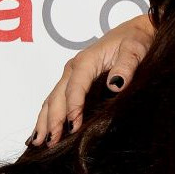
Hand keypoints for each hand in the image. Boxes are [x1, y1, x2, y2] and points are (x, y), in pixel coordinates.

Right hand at [27, 13, 154, 145]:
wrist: (136, 31)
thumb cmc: (136, 40)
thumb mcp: (135, 50)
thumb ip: (126, 67)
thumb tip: (116, 85)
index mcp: (86, 61)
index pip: (75, 88)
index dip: (73, 108)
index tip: (73, 127)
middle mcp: (73, 68)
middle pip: (57, 96)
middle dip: (52, 120)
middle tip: (50, 142)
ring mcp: (71, 75)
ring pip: (52, 100)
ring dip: (44, 120)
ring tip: (38, 142)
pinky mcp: (74, 80)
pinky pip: (56, 99)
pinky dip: (48, 115)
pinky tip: (43, 130)